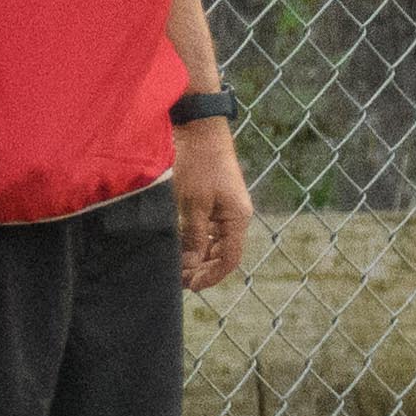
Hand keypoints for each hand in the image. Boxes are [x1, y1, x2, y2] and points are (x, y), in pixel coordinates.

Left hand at [172, 118, 252, 289]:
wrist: (199, 129)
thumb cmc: (197, 163)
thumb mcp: (192, 203)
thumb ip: (193, 236)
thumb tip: (190, 266)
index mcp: (238, 218)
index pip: (229, 259)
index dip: (211, 276)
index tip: (189, 287)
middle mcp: (236, 216)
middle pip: (224, 253)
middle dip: (203, 269)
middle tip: (179, 280)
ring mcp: (226, 207)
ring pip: (215, 242)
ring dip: (199, 256)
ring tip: (177, 266)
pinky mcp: (214, 199)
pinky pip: (209, 229)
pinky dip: (197, 241)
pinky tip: (181, 245)